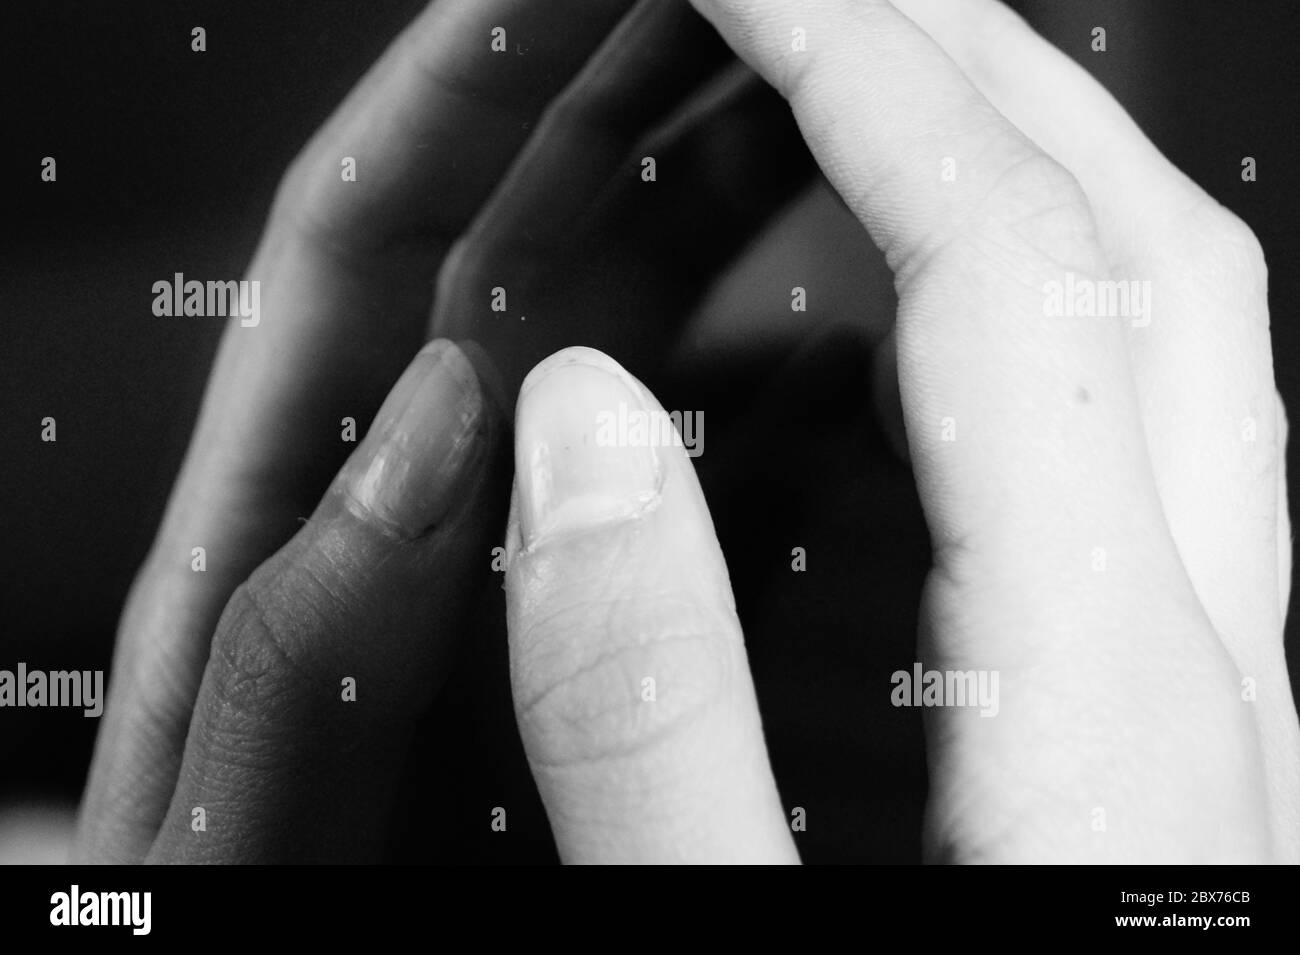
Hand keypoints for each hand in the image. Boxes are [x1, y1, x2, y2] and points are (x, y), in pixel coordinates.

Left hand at [72, 0, 811, 862]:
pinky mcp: (590, 593)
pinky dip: (765, 381)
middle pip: (507, 224)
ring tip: (806, 92)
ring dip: (704, 188)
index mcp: (290, 514)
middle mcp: (410, 489)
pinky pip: (683, 451)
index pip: (371, 231)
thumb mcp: (233, 811)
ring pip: (614, 314)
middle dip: (611, 78)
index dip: (469, 73)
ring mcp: (514, 530)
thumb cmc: (230, 930)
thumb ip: (309, 626)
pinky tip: (847, 331)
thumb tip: (447, 414)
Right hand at [688, 0, 1297, 860]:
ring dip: (1027, 167)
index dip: (865, 76)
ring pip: (1175, 332)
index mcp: (1103, 706)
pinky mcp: (1168, 739)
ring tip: (880, 105)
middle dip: (972, 64)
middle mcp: (1196, 669)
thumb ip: (654, 720)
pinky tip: (932, 355)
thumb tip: (582, 438)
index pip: (1009, 268)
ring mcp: (1206, 696)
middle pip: (1140, 248)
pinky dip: (1040, 324)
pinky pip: (1146, 452)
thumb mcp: (736, 932)